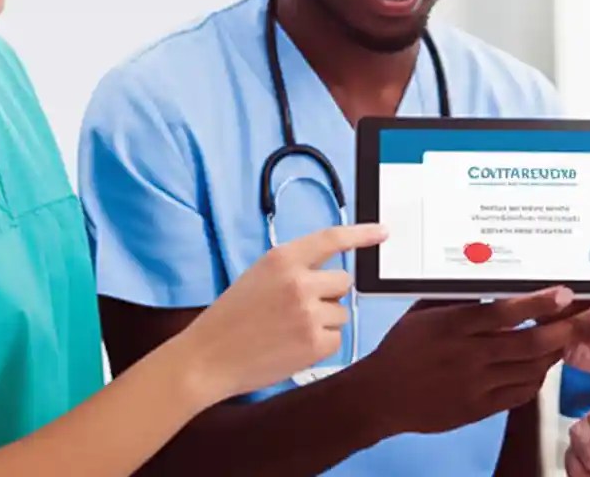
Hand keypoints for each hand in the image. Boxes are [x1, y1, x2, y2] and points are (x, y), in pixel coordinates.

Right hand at [182, 224, 387, 396]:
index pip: (332, 239)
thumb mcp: (258, 276)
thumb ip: (294, 268)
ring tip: (287, 329)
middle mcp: (299, 282)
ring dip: (323, 321)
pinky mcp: (315, 344)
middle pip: (343, 282)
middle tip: (298, 307)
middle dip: (328, 295)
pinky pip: (336, 338)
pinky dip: (319, 343)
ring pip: (341, 312)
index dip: (361, 234)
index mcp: (282, 259)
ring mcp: (309, 314)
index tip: (382, 232)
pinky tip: (291, 345)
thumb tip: (332, 274)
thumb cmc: (231, 318)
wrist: (207, 358)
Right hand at [356, 288, 589, 436]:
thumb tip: (488, 276)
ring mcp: (475, 385)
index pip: (506, 312)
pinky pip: (520, 393)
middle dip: (569, 328)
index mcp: (453, 326)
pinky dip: (537, 377)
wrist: (380, 396)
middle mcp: (468, 356)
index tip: (565, 293)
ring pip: (532, 369)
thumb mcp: (423, 312)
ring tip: (574, 334)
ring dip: (557, 351)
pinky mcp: (478, 408)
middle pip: (531, 343)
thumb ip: (457, 299)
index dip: (540, 303)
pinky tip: (545, 364)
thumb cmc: (401, 348)